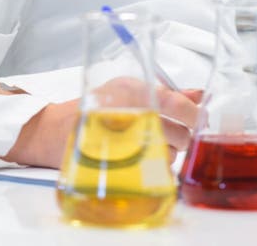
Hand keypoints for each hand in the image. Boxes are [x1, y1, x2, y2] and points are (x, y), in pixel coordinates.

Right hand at [3, 80, 202, 169]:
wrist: (54, 130)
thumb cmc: (96, 106)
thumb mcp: (131, 89)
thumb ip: (167, 94)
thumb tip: (200, 95)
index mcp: (130, 88)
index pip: (175, 102)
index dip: (196, 113)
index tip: (202, 118)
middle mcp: (127, 111)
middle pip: (179, 133)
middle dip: (184, 136)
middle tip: (174, 132)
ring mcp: (122, 138)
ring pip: (170, 153)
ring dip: (168, 151)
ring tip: (150, 141)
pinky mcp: (118, 162)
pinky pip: (154, 169)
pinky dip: (155, 165)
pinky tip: (142, 155)